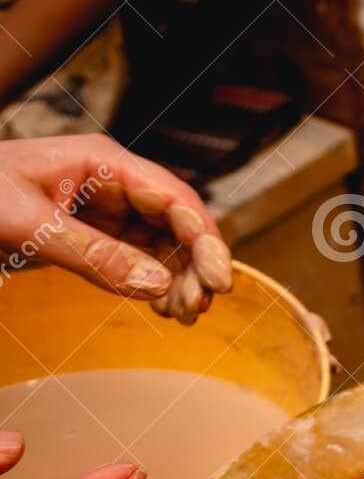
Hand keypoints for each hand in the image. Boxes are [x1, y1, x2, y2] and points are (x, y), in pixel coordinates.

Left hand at [0, 134, 231, 323]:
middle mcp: (115, 184)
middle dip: (194, 265)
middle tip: (198, 307)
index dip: (204, 238)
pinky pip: (137, 259)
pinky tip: (162, 307)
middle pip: (177, 223)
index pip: (175, 199)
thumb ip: (94, 255)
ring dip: (179, 279)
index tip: (219, 279)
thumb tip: (158, 286)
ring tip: (182, 315)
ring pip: (163, 245)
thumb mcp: (28, 224)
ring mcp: (107, 209)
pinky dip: (154, 284)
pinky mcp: (95, 234)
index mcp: (104, 163)